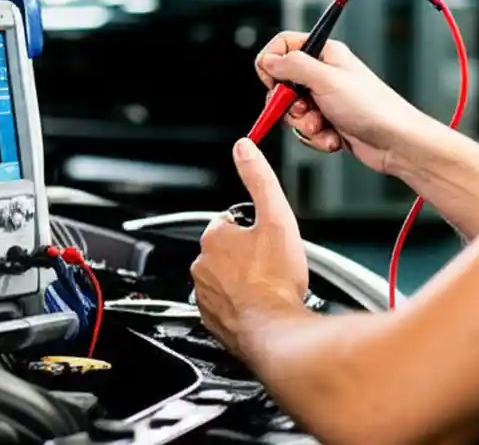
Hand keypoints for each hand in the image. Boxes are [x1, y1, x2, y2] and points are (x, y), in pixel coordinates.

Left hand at [191, 138, 308, 356]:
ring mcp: (205, 296)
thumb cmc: (277, 279)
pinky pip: (226, 308)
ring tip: (269, 288)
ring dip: (244, 282)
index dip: (254, 229)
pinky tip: (261, 308)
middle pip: (228, 252)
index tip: (270, 240)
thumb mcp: (275, 216)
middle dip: (249, 256)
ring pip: (226, 280)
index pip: (231, 222)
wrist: (276, 331)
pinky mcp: (212, 322)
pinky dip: (241, 307)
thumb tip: (244, 148)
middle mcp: (202, 266)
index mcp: (214, 237)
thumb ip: (259, 179)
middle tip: (273, 266)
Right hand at [254, 34, 430, 174]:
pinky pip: (305, 129)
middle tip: (304, 110)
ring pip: (292, 111)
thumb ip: (292, 66)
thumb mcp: (326, 80)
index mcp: (324, 54)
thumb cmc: (372, 107)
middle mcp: (323, 74)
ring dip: (304, 124)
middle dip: (288, 103)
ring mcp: (325, 99)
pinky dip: (315, 137)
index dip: (271, 64)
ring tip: (323, 127)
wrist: (395, 142)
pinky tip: (332, 138)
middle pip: (282, 83)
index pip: (283, 46)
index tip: (273, 83)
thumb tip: (267, 61)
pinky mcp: (328, 121)